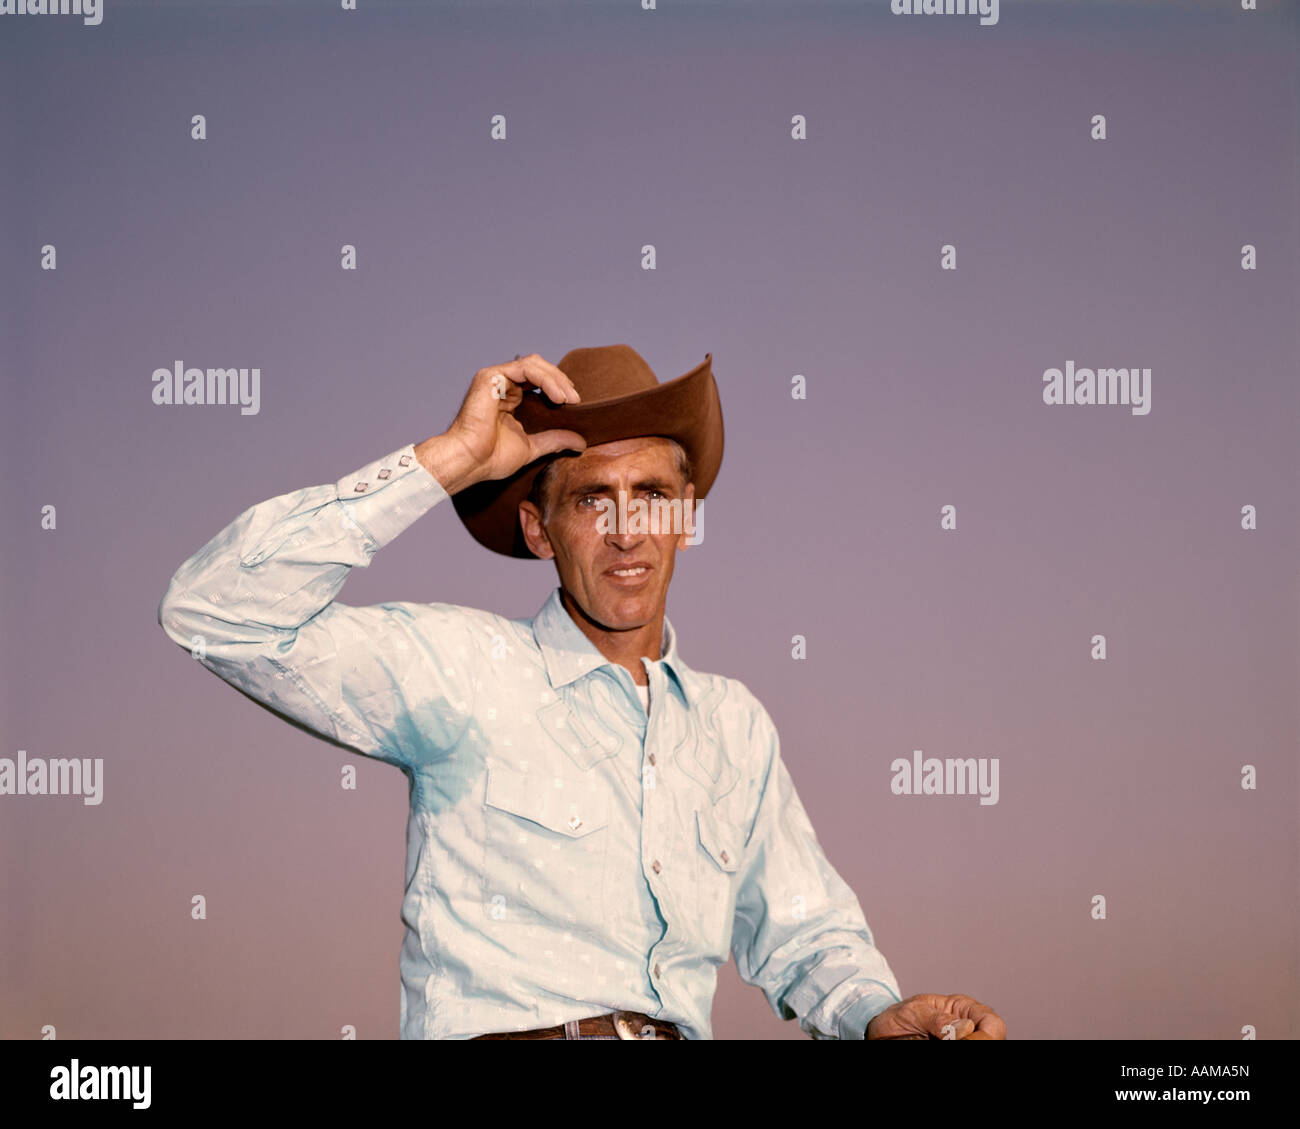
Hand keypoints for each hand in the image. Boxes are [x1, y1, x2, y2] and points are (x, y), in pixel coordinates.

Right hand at [415, 354, 585, 493]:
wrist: (470, 461)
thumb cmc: (491, 457)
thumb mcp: (532, 446)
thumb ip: (554, 439)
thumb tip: (581, 442)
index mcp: (509, 397)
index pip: (538, 380)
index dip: (558, 386)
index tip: (575, 404)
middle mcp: (502, 384)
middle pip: (538, 367)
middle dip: (560, 380)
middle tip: (576, 400)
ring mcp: (495, 378)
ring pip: (533, 364)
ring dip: (555, 379)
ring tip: (569, 399)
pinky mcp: (491, 377)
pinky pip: (525, 368)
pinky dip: (545, 379)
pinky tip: (557, 397)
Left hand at [865, 993, 1005, 1039]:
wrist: (882, 1031)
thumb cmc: (900, 1016)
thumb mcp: (914, 1011)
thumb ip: (937, 1019)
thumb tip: (965, 1029)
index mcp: (963, 1009)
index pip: (992, 1023)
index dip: (986, 1037)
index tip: (964, 1042)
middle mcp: (968, 1028)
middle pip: (990, 1040)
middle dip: (975, 1044)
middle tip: (944, 1044)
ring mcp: (961, 1041)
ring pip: (978, 1048)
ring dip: (962, 1045)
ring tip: (935, 1042)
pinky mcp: (950, 1049)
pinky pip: (966, 1054)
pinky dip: (954, 1051)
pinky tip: (934, 1045)